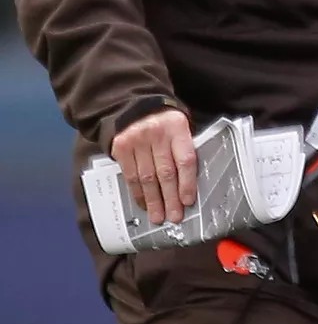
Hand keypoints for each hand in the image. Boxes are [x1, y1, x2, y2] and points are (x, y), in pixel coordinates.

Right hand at [112, 107, 195, 224]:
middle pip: (165, 172)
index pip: (184, 160)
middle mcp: (156, 135)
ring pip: (146, 177)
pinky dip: (138, 192)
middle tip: (174, 217)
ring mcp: (136, 141)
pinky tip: (144, 204)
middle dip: (170, 198)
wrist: (135, 106)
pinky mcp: (121, 147)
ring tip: (158, 217)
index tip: (188, 202)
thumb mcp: (181, 129)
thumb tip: (190, 185)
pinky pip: (130, 175)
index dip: (187, 183)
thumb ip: (184, 150)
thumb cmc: (166, 124)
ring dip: (153, 200)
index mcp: (177, 129)